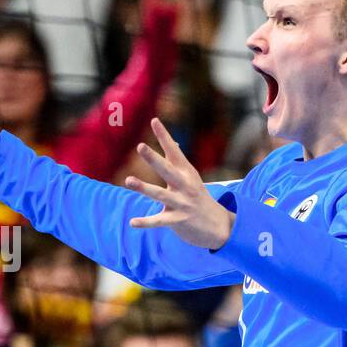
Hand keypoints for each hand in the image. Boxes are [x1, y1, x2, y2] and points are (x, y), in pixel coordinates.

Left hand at [125, 118, 235, 249]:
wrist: (218, 226)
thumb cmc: (198, 197)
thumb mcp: (191, 178)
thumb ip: (178, 162)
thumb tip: (172, 142)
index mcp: (186, 172)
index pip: (174, 151)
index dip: (164, 136)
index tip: (154, 120)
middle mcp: (185, 185)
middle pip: (167, 170)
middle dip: (153, 158)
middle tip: (140, 146)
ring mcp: (182, 203)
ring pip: (160, 194)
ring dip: (144, 187)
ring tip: (128, 180)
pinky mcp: (178, 221)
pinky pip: (159, 221)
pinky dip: (146, 222)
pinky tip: (132, 222)